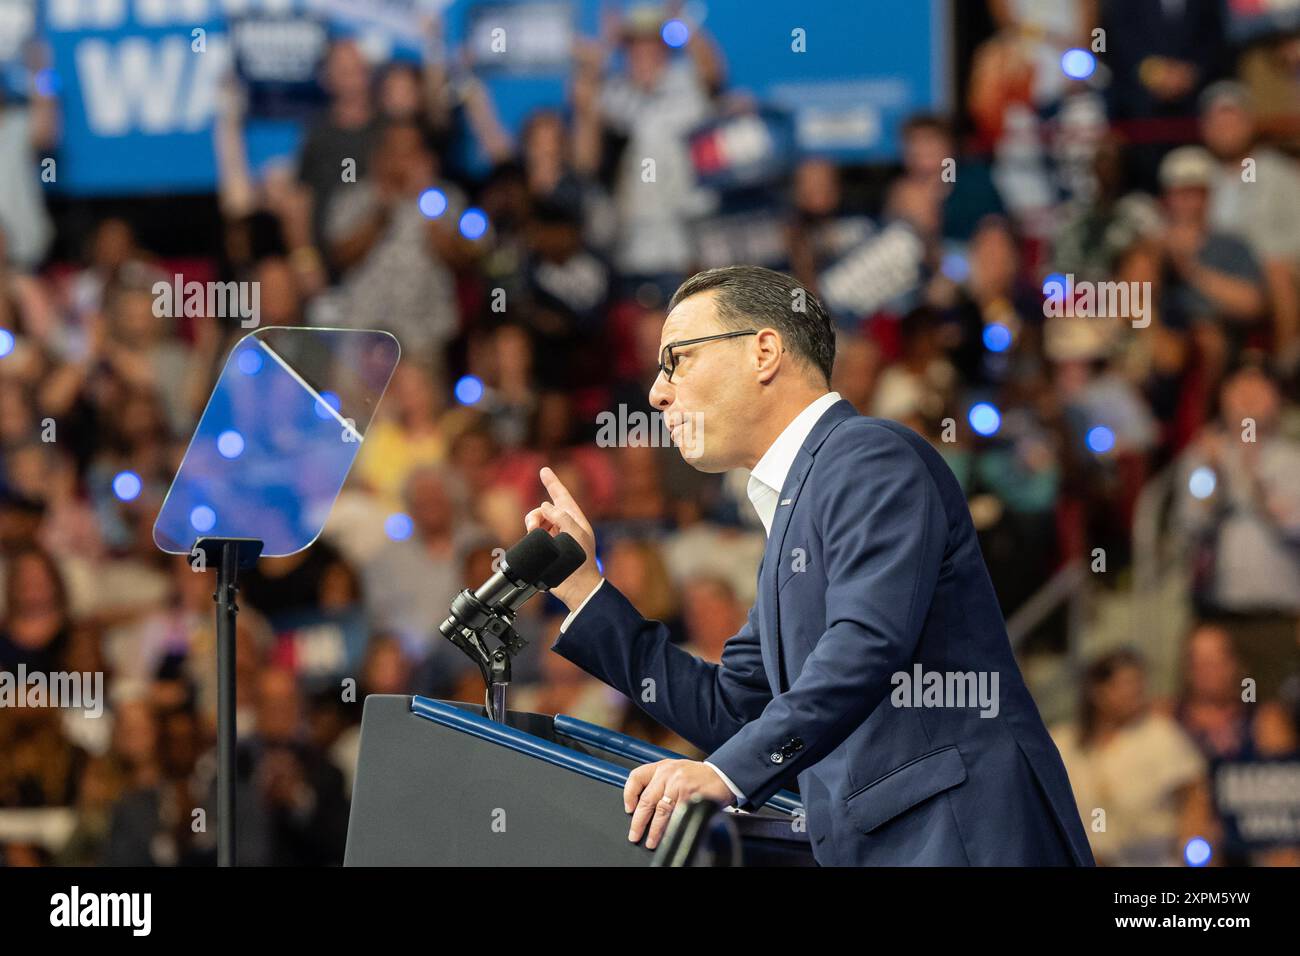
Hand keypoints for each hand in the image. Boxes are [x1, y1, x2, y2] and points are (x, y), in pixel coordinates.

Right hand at [523, 467, 601, 607]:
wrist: (576, 585)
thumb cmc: (581, 560)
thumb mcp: (576, 533)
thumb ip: (561, 516)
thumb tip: (545, 506)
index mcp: (574, 519)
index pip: (562, 496)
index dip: (553, 483)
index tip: (544, 470)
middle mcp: (563, 525)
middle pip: (543, 509)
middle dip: (536, 514)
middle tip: (532, 527)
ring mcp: (553, 536)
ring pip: (536, 521)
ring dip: (532, 524)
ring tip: (533, 534)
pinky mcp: (544, 547)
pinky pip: (532, 534)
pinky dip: (530, 534)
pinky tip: (532, 539)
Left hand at [624, 759, 735, 849]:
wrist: (724, 774)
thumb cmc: (700, 775)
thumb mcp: (676, 770)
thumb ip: (660, 782)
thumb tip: (643, 804)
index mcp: (662, 766)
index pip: (637, 777)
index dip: (629, 794)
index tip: (629, 809)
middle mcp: (669, 774)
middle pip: (647, 800)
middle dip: (639, 821)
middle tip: (634, 834)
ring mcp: (679, 785)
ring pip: (660, 812)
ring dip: (654, 830)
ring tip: (650, 841)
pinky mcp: (690, 797)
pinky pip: (676, 817)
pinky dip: (670, 829)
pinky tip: (667, 836)